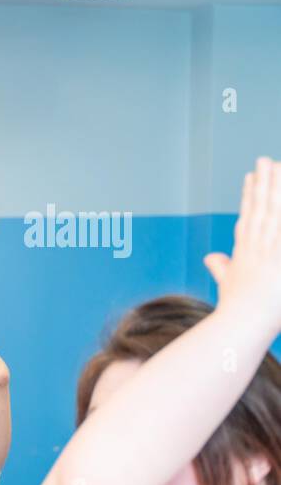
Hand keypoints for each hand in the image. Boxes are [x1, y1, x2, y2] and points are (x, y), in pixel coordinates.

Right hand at [207, 157, 280, 327]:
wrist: (240, 325)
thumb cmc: (236, 311)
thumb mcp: (229, 286)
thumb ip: (221, 268)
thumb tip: (210, 257)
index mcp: (243, 252)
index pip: (247, 216)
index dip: (249, 194)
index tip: (252, 175)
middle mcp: (254, 247)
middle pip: (260, 208)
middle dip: (263, 182)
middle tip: (265, 159)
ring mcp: (267, 251)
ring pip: (272, 213)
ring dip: (275, 189)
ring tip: (278, 166)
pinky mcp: (277, 259)